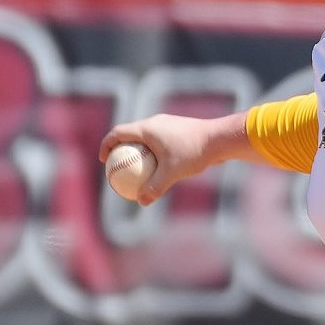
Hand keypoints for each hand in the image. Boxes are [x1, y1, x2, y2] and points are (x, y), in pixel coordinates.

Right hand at [99, 113, 230, 205]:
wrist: (220, 138)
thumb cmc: (194, 152)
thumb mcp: (173, 172)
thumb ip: (155, 187)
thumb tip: (141, 202)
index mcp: (148, 127)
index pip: (118, 133)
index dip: (106, 145)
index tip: (104, 160)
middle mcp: (155, 122)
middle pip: (130, 134)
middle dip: (120, 149)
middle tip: (117, 167)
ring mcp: (167, 125)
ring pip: (145, 138)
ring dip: (137, 151)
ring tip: (136, 170)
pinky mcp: (178, 130)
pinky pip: (158, 141)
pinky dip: (152, 153)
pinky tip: (158, 169)